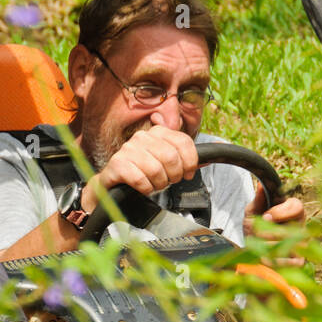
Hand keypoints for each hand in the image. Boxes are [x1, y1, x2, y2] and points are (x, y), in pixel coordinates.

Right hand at [82, 115, 198, 212]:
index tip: (187, 174)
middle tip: (168, 182)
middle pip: (171, 157)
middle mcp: (142, 137)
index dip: (190, 162)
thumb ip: (185, 159)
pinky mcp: (117, 165)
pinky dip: (145, 189)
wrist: (112, 184)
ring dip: (158, 184)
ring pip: (156, 170)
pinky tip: (142, 188)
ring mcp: (128, 150)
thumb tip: (208, 158)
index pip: (183, 142)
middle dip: (174, 176)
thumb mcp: (164, 162)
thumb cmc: (141, 173)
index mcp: (157, 132)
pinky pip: (141, 180)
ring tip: (154, 185)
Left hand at [243, 185, 306, 265]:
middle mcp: (302, 226)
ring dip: (267, 247)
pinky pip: (290, 262)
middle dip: (268, 233)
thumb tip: (261, 186)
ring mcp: (303, 244)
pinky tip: (264, 258)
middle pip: (291, 229)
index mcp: (294, 210)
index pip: (296, 207)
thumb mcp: (252, 212)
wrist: (252, 251)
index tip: (265, 217)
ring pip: (289, 246)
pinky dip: (273, 261)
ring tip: (256, 247)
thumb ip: (258, 200)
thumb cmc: (255, 227)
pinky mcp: (300, 261)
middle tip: (256, 235)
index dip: (280, 213)